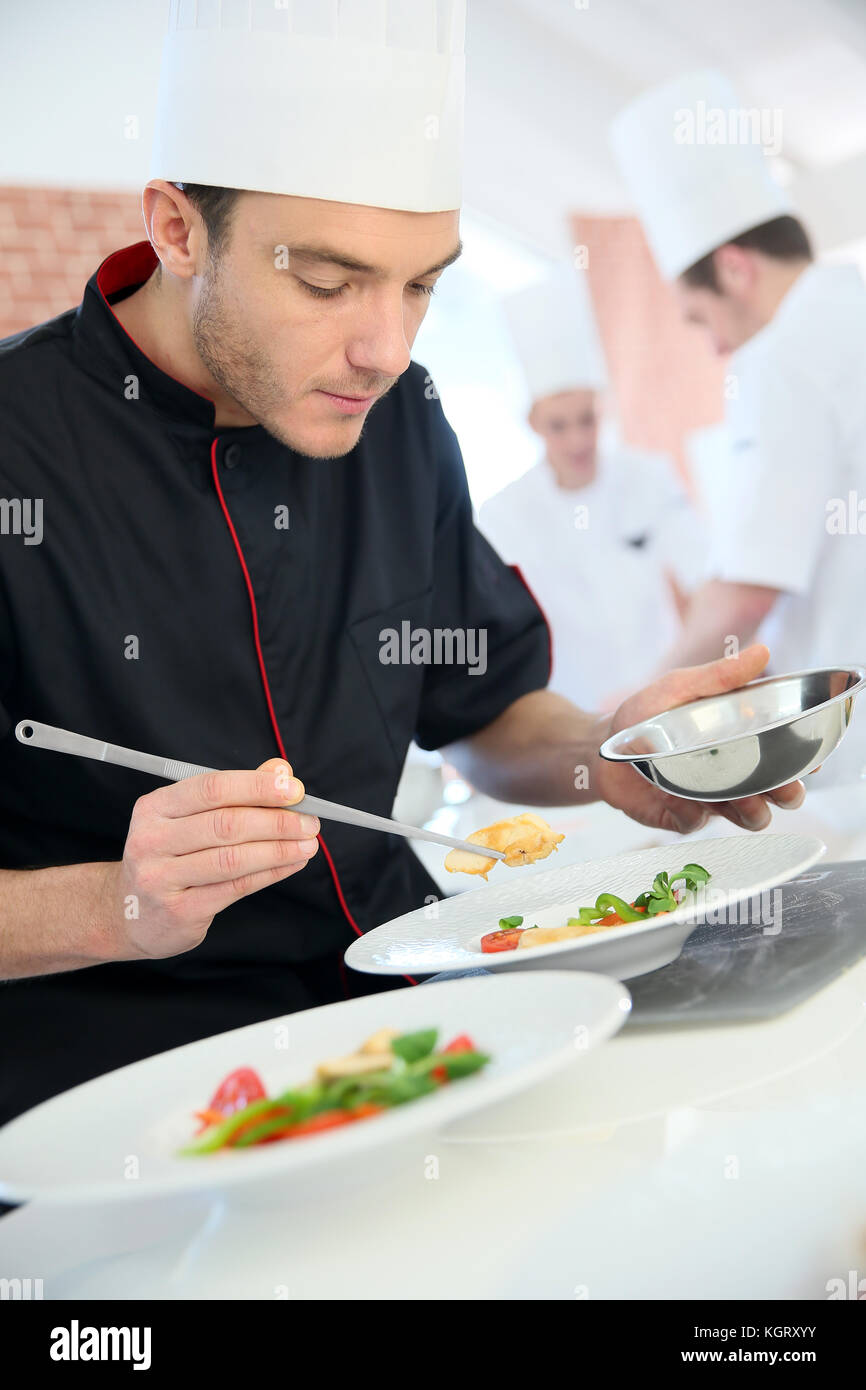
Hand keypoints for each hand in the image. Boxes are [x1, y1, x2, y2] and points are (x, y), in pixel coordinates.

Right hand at [110, 759, 318, 959]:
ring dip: (279, 849)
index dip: (257, 786)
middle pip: (226, 824)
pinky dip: (270, 873)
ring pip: (233, 859)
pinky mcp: (179, 910)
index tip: (294, 788)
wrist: (128, 915)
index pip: (212, 789)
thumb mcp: (189, 819)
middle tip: (310, 821)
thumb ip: (234, 793)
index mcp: (155, 807)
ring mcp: (162, 878)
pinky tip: (291, 864)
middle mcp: (152, 840)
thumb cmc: (169, 858)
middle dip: (277, 821)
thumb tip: (280, 770)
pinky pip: (235, 887)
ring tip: (308, 844)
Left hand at [593, 644, 805, 834]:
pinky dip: (691, 812)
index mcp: (740, 742)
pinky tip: (677, 797)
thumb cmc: (645, 714)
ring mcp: (709, 798)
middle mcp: (733, 774)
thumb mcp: (680, 687)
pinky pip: (696, 823)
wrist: (599, 745)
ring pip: (747, 817)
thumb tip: (761, 652)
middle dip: (786, 793)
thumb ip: (719, 675)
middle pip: (776, 793)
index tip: (812, 759)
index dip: (804, 759)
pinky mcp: (680, 816)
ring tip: (740, 799)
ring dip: (750, 810)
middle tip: (783, 788)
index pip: (785, 753)